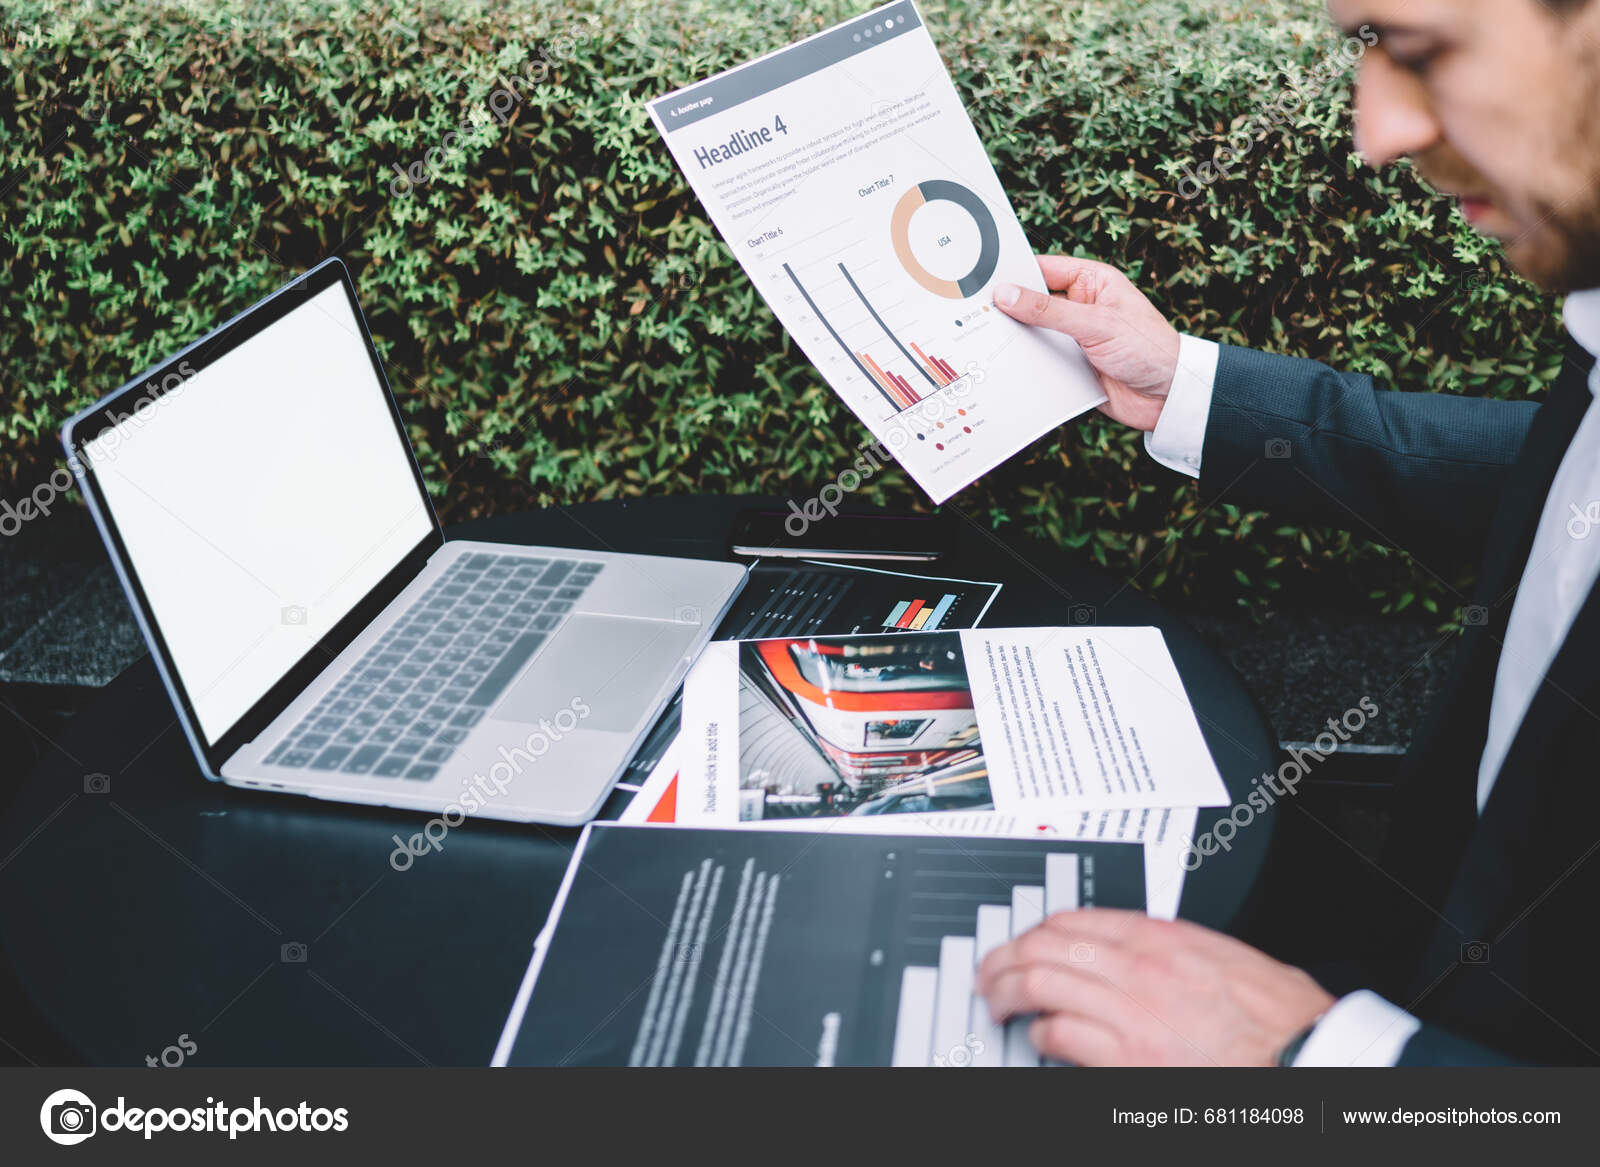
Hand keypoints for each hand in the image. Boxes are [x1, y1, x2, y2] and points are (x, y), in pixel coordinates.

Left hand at [976, 908, 1334, 1065]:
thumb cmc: (1280, 1019)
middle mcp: (1139, 970)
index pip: (1075, 919)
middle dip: (1007, 956)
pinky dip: (1041, 1033)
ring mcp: (1130, 1014)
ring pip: (1042, 982)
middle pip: (1046, 945)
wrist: (1306, 1060)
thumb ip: (1174, 948)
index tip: (1024, 942)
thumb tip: (1139, 948)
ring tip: (997, 1002)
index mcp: (1163, 940)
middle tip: (992, 972)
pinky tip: (1039, 1037)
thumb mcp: (1224, 958)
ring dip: (1009, 991)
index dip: (1037, 930)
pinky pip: (1060, 1034)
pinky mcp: (1127, 1059)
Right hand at [992, 256, 1181, 430]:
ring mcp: (1073, 337)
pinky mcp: (1070, 365)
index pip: (1042, 270)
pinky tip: (1001, 368)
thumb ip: (1050, 310)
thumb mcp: (1097, 324)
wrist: (1169, 398)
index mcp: (1091, 282)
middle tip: (972, 314)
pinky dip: (1023, 365)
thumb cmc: (1148, 349)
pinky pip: (1039, 361)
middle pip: (1032, 303)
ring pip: (1032, 334)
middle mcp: (1080, 306)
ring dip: (1014, 341)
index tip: (980, 281)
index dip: (1013, 274)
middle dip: (1007, 310)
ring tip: (979, 342)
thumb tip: (1006, 294)